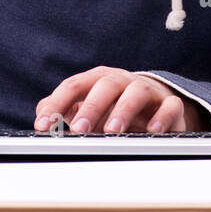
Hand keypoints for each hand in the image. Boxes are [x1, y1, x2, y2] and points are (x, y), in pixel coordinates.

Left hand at [34, 67, 207, 133]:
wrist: (156, 103)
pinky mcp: (169, 104)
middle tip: (78, 130)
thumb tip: (41, 117)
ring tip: (111, 131)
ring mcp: (146, 90)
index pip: (74, 86)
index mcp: (97, 79)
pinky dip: (162, 117)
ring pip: (136, 93)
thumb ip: (63, 109)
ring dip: (123, 111)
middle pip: (105, 86)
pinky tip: (152, 131)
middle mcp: (121, 81)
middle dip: (90, 107)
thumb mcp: (88, 105)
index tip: (43, 126)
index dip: (57, 104)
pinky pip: (169, 106)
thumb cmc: (115, 105)